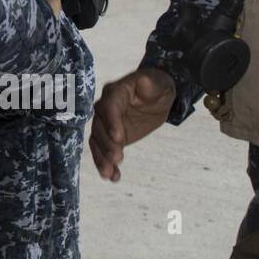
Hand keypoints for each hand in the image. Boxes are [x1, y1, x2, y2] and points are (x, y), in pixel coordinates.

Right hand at [89, 67, 176, 181]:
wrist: (156, 97)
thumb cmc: (158, 87)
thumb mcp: (160, 84)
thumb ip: (151, 84)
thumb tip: (144, 80)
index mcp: (116, 92)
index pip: (109, 106)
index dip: (112, 122)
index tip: (119, 138)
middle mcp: (105, 107)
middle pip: (100, 126)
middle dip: (106, 144)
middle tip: (117, 159)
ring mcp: (106, 123)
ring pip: (98, 141)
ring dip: (102, 158)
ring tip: (109, 173)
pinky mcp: (109, 137)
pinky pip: (103, 151)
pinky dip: (106, 164)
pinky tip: (113, 178)